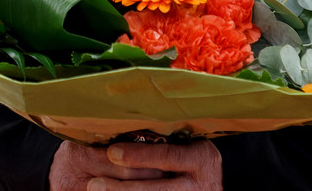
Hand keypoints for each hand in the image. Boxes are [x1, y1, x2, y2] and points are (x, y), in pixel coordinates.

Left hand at [49, 139, 221, 190]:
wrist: (217, 178)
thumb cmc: (196, 152)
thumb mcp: (189, 141)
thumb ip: (164, 136)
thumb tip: (121, 126)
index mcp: (199, 158)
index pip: (168, 157)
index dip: (139, 156)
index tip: (112, 153)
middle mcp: (197, 182)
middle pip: (157, 188)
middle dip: (124, 188)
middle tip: (94, 184)